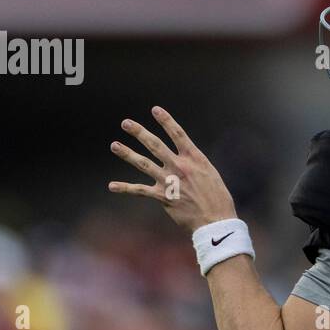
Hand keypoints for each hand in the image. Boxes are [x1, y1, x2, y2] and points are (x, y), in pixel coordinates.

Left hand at [108, 106, 236, 231]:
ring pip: (143, 163)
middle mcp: (180, 166)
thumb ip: (194, 164)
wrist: (216, 220)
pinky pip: (140, 190)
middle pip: (155, 145)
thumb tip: (182, 160)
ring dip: (127, 153)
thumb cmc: (218, 198)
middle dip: (139, 132)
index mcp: (195, 158)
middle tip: (126, 123)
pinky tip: (112, 185)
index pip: (178, 134)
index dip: (166, 121)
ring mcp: (170, 181)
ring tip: (114, 145)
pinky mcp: (163, 197)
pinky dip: (125, 188)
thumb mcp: (210, 174)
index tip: (155, 110)